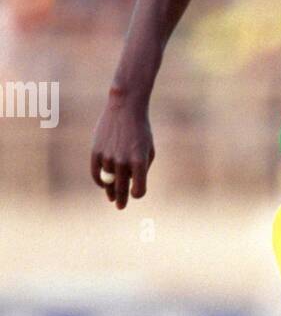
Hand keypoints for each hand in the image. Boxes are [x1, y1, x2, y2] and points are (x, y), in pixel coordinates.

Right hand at [90, 89, 154, 208]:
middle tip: (120, 206)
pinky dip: (100, 181)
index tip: (136, 193)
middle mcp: (123, 162)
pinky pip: (96, 174)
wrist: (125, 108)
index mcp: (140, 162)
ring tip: (112, 196)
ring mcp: (108, 157)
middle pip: (122, 189)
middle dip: (122, 200)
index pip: (138, 190)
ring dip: (110, 190)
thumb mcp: (148, 150)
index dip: (137, 193)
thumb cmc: (141, 131)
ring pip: (108, 182)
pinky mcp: (96, 152)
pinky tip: (103, 184)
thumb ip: (141, 170)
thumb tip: (130, 187)